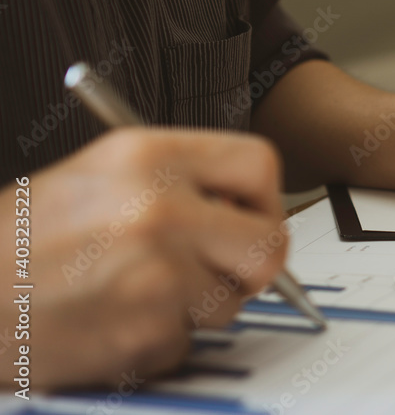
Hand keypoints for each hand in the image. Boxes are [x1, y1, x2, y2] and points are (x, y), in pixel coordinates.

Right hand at [0, 129, 286, 388]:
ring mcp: (155, 273)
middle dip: (253, 265)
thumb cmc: (21, 237)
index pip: (259, 164)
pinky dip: (161, 339)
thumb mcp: (103, 171)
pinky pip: (189, 341)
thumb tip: (250, 209)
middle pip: (269, 244)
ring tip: (140, 290)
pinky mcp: (143, 331)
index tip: (250, 218)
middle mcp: (159, 208)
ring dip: (200, 305)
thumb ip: (183, 180)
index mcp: (149, 155)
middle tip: (222, 269)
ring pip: (232, 300)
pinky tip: (115, 319)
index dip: (265, 198)